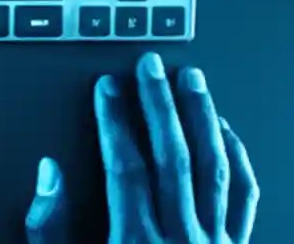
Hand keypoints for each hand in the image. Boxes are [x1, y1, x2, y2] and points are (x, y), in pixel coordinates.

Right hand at [25, 52, 258, 243]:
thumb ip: (50, 230)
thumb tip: (49, 174)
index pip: (123, 164)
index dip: (113, 119)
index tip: (106, 87)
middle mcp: (180, 242)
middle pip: (172, 155)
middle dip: (159, 104)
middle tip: (150, 66)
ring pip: (214, 169)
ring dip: (203, 119)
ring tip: (194, 82)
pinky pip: (244, 200)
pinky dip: (237, 161)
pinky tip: (227, 136)